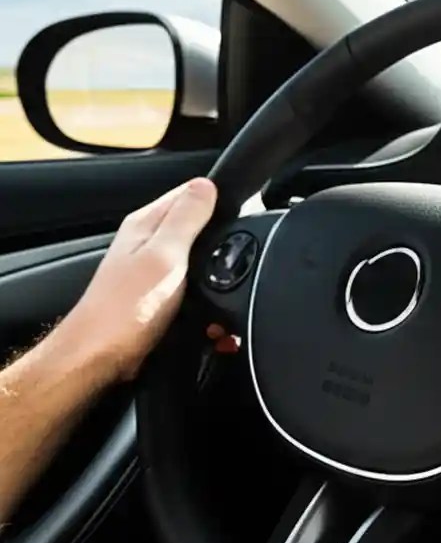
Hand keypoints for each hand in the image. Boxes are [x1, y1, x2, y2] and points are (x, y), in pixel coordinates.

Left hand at [60, 178, 216, 381]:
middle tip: (232, 263)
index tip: (237, 223)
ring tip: (223, 295)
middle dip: (223, 244)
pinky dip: (210, 302)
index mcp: (147, 224)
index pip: (191, 193)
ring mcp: (155, 270)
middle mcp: (149, 243)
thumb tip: (207, 185)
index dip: (219, 203)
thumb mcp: (164, 256)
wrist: (101, 358)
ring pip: (203, 261)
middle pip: (201, 228)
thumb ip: (187, 219)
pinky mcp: (163, 297)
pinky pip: (197, 290)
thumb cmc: (124, 310)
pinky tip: (214, 316)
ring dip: (219, 278)